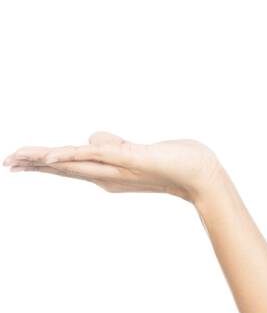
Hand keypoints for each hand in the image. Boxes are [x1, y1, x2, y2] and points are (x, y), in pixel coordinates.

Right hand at [3, 131, 222, 203]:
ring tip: (17, 160)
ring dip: (43, 161)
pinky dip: (72, 157)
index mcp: (106, 173)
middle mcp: (106, 175)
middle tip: (6, 163)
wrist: (200, 173)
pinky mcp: (127, 160)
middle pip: (62, 168)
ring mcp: (115, 169)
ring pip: (71, 164)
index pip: (67, 166)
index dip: (41, 163)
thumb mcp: (134, 150)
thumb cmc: (172, 161)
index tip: (16, 163)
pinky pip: (94, 157)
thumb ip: (110, 145)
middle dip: (33, 164)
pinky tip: (53, 159)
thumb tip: (90, 137)